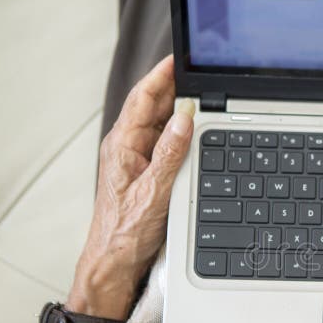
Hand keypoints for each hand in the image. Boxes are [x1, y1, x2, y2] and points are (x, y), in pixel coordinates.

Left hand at [67, 56, 193, 319]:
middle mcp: (129, 148)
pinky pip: (167, 145)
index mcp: (124, 145)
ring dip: (182, 112)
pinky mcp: (148, 174)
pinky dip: (183, 134)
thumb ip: (170, 152)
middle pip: (154, 107)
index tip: (179, 59)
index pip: (143, 98)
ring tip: (206, 98)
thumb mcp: (153, 190)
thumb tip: (184, 119)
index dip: (162, 75)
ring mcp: (138, 161)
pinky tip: (198, 133)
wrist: (116, 263)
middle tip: (202, 75)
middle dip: (177, 88)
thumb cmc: (126, 233)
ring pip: (163, 126)